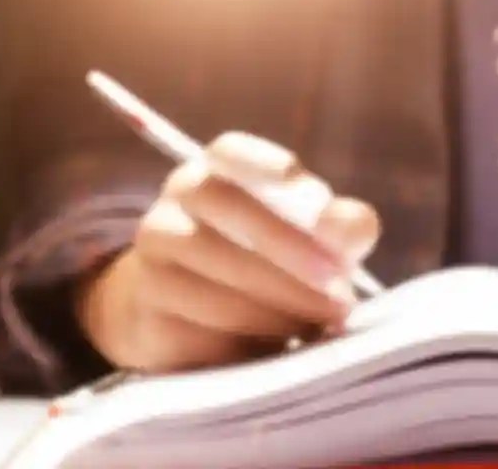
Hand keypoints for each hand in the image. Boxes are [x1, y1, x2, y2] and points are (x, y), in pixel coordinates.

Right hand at [75, 132, 379, 371]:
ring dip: (274, 300)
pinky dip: (245, 335)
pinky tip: (280, 345)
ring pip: (209, 270)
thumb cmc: (265, 267)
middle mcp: (175, 205)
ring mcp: (152, 260)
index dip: (266, 164)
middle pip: (220, 204)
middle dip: (286, 245)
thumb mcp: (311, 243)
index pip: (232, 152)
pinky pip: (197, 324)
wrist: (185, 324)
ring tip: (318, 323)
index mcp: (217, 172)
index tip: (306, 190)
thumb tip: (350, 227)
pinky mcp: (148, 317)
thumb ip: (339, 229)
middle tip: (337, 286)